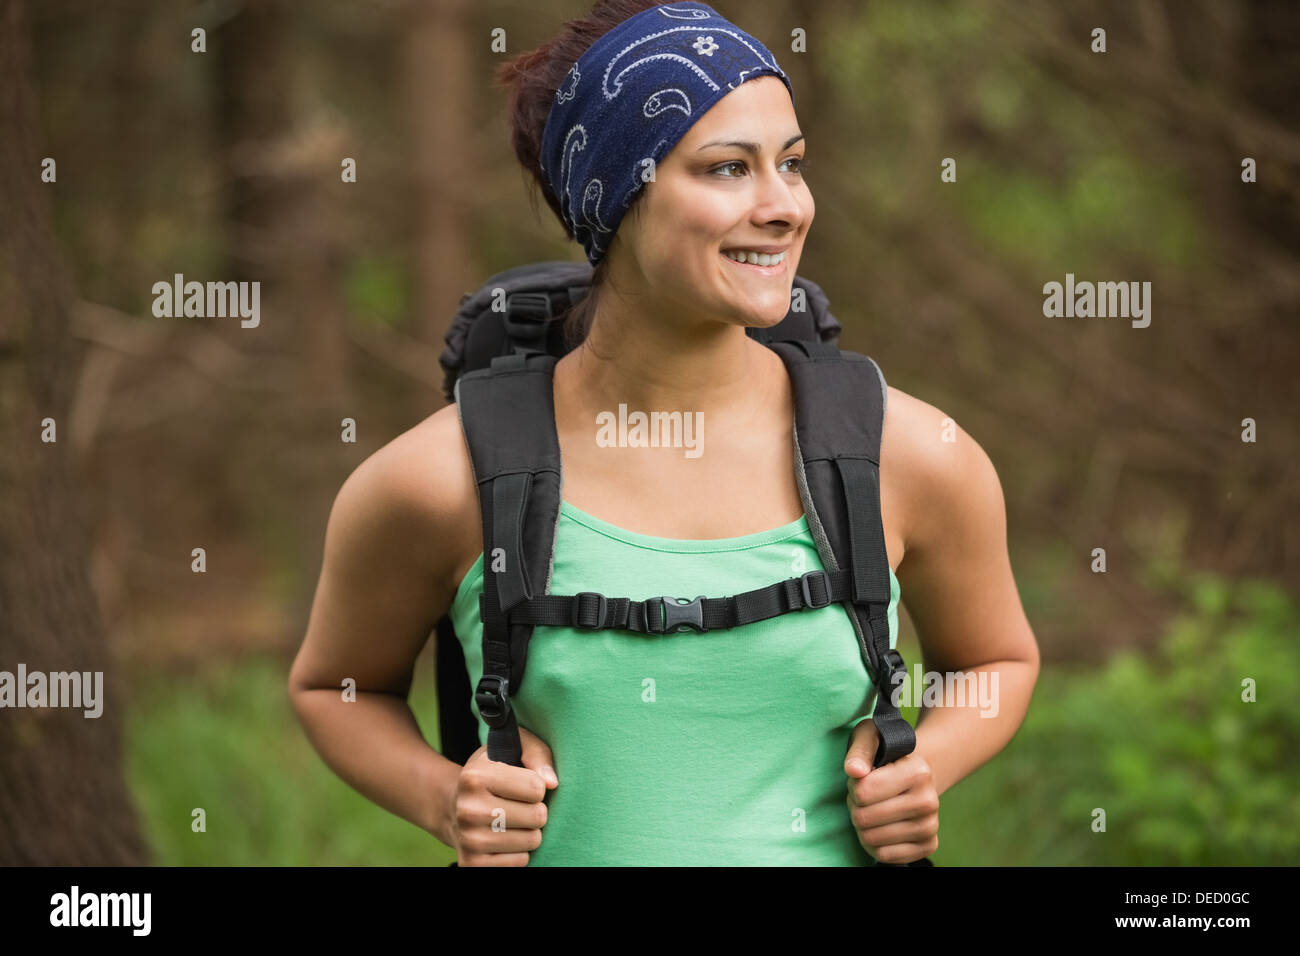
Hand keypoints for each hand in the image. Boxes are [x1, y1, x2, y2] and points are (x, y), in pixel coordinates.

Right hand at [447, 726, 558, 865]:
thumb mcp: (512, 750)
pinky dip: (519, 852)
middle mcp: (468, 809)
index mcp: (475, 777)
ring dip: (529, 831)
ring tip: (511, 821)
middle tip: (519, 804)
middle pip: (537, 816)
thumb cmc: (493, 774)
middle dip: (536, 809)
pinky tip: (504, 839)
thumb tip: (552, 782)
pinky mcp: (472, 865)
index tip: (522, 784)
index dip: (537, 786)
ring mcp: (468, 840)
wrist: (454, 806)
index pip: (536, 788)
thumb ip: (537, 755)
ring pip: (532, 841)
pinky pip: (521, 862)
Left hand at [844, 719, 938, 863]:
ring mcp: (930, 826)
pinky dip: (873, 844)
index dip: (853, 786)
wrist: (914, 773)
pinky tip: (879, 826)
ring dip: (862, 825)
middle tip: (864, 795)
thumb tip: (854, 771)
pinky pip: (884, 856)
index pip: (863, 791)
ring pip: (871, 839)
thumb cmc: (885, 753)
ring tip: (872, 807)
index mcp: (918, 772)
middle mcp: (930, 801)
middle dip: (855, 806)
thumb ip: (859, 751)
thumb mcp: (870, 738)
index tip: (862, 777)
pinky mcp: (928, 845)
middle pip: (865, 817)